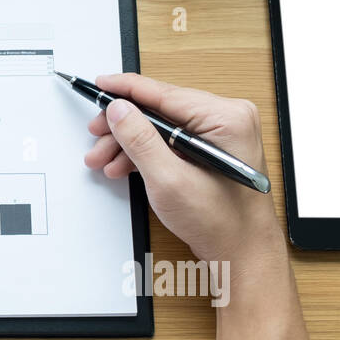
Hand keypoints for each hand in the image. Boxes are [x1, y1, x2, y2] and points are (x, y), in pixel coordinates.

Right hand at [83, 73, 284, 265]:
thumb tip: (118, 109)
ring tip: (105, 159)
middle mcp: (228, 119)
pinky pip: (172, 140)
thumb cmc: (222, 223)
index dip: (126, 89)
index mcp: (227, 118)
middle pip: (160, 109)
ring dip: (130, 142)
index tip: (100, 84)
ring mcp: (222, 134)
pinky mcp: (212, 148)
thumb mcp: (169, 180)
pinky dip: (147, 152)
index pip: (164, 93)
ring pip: (162, 126)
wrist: (242, 254)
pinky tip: (125, 165)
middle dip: (123, 126)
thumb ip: (140, 140)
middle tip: (96, 136)